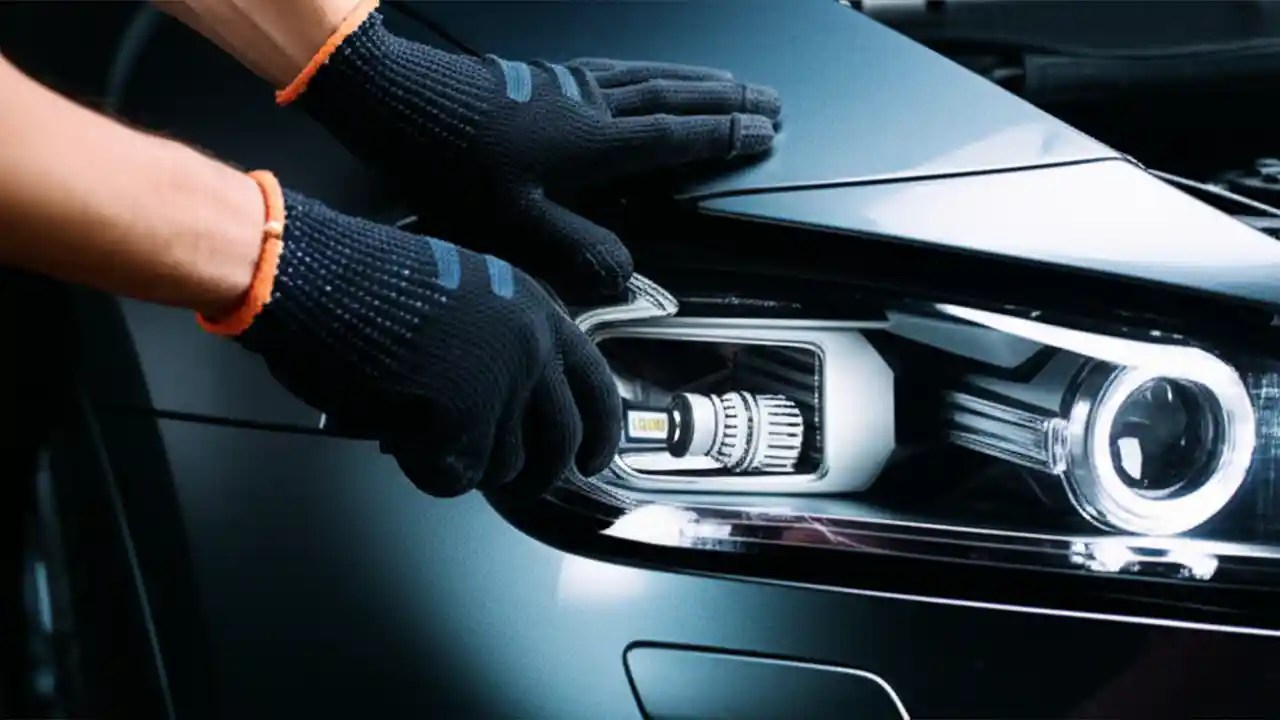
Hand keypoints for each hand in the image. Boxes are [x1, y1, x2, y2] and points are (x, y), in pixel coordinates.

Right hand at [232, 190, 620, 497]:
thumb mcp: (466, 299)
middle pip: (560, 443)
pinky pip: (454, 476)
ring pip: (504, 466)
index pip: (594, 387)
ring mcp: (500, 381)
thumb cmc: (366, 283)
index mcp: (535, 310)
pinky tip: (399, 433)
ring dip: (463, 463)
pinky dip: (425, 468)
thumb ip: (504, 347)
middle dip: (534, 474)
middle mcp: (529, 344)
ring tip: (420, 427)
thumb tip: (518, 413)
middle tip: (510, 483)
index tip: (592, 460)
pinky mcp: (462, 415)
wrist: (312, 274)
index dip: (599, 434)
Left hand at [293, 9, 781, 301]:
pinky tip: (644, 74)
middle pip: (675, 95)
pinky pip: (617, 67)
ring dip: (695, 78)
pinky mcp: (544, 76)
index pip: (676, 136)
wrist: (400, 102)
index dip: (723, 136)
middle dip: (726, 100)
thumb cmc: (451, 162)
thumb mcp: (513, 222)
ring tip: (727, 81)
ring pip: (649, 75)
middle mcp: (589, 104)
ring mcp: (567, 84)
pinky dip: (649, 69)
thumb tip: (623, 273)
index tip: (764, 133)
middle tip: (768, 101)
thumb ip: (576, 247)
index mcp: (592, 141)